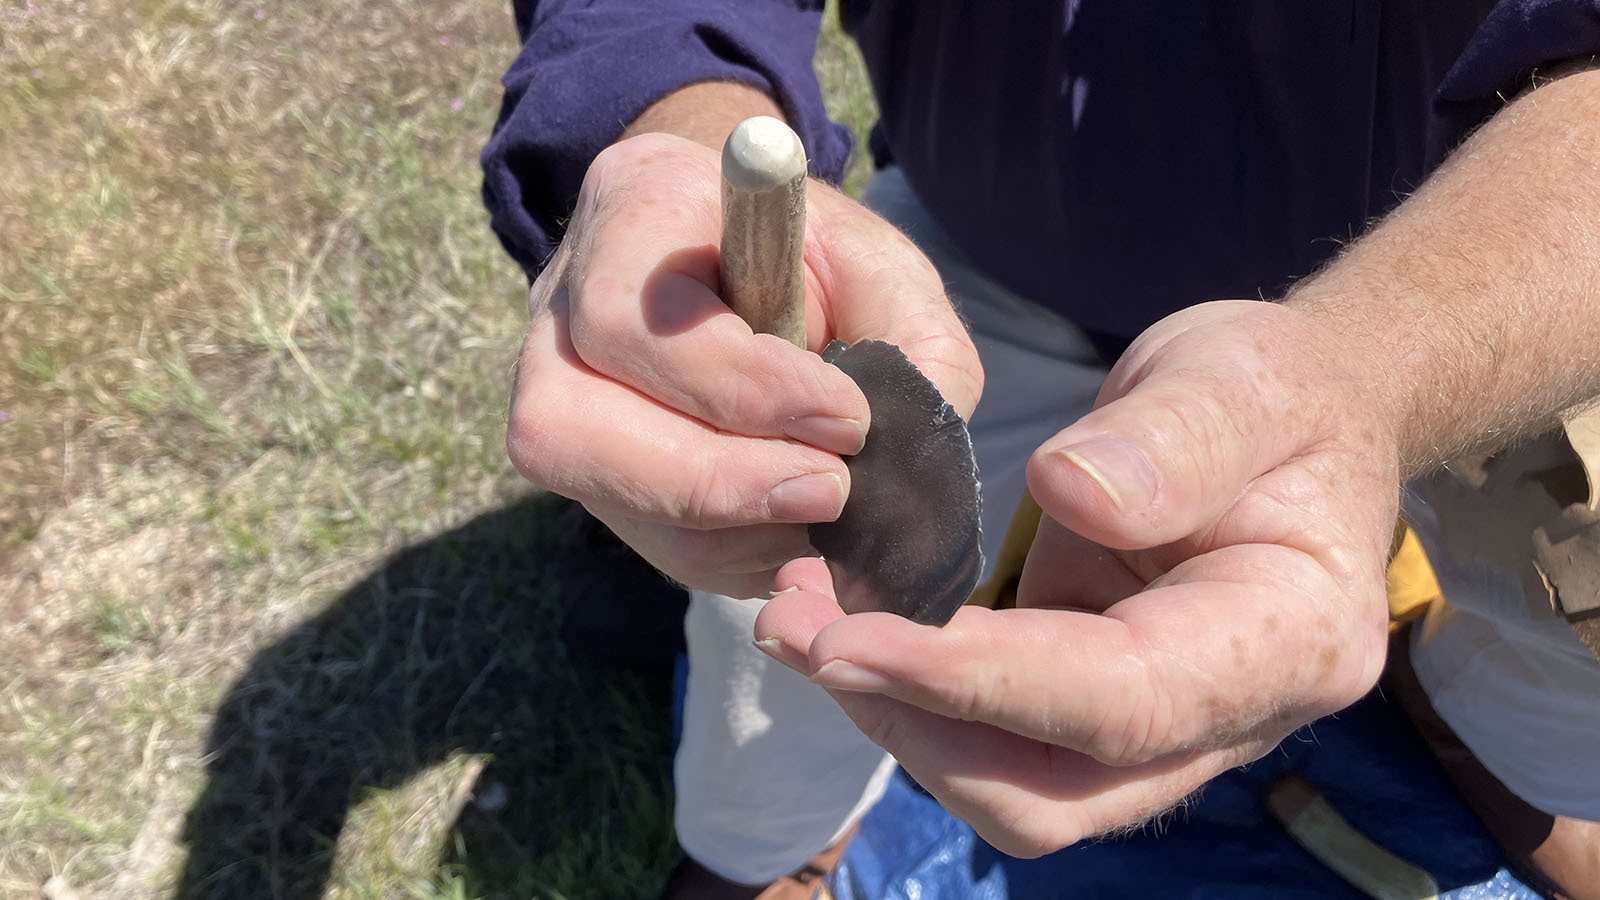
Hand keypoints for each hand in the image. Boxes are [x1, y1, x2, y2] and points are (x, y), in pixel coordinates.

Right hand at [506, 132, 981, 596]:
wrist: (759, 262)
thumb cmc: (814, 255)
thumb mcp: (880, 268)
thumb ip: (913, 342)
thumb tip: (910, 450)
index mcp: (631, 213)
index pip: (628, 319)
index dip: (737, 385)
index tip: (847, 414)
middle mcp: (559, 312)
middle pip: (565, 424)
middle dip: (710, 479)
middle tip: (829, 490)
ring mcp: (555, 399)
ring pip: (594, 494)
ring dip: (725, 527)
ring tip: (824, 511)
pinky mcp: (597, 475)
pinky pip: (647, 542)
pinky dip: (734, 551)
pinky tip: (798, 526)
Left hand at [754, 300, 1396, 855]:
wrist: (1296, 417)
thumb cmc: (1279, 391)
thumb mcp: (1242, 378)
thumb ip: (1173, 438)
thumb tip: (1071, 494)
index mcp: (1289, 643)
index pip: (1122, 702)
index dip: (981, 682)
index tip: (852, 636)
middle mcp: (1227, 718)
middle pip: (1053, 790)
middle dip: (914, 722)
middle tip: (795, 629)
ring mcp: (1158, 726)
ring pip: (1012, 786)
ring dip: (896, 716)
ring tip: (793, 619)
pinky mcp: (1091, 702)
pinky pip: (993, 735)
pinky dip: (911, 691)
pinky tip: (839, 620)